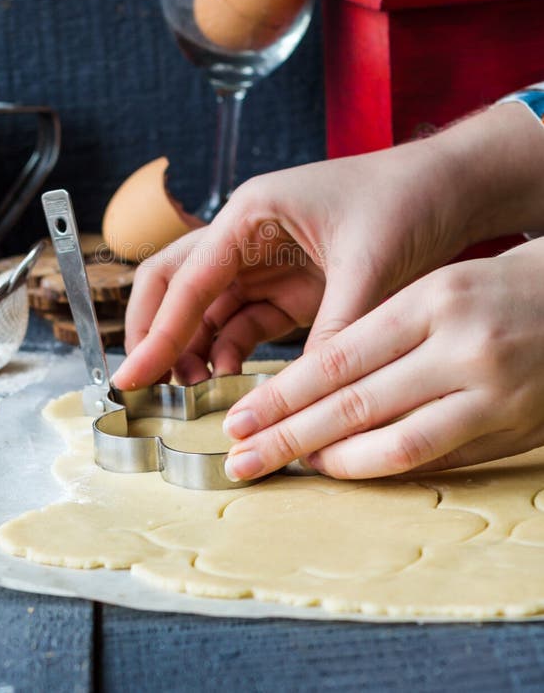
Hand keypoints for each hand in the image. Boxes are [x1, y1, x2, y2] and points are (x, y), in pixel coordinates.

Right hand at [113, 128, 477, 389]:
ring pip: (207, 309)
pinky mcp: (289, 285)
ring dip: (194, 347)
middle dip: (157, 333)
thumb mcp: (367, 267)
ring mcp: (266, 261)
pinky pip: (245, 321)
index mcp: (251, 213)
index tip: (130, 376)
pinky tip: (229, 374)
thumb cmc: (405, 202)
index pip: (186, 278)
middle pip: (177, 285)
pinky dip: (231, 349)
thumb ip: (331, 332)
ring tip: (195, 387)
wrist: (449, 189)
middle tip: (147, 383)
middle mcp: (247, 235)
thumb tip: (301, 400)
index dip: (155, 332)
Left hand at [223, 238, 543, 480]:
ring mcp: (493, 396)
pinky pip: (440, 460)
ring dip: (337, 463)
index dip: (283, 396)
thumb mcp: (436, 286)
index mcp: (433, 302)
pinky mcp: (514, 430)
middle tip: (243, 459)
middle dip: (290, 437)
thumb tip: (310, 383)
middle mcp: (462, 350)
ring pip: (397, 444)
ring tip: (294, 467)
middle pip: (356, 406)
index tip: (242, 418)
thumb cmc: (498, 285)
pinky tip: (352, 471)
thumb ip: (380, 330)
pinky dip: (388, 468)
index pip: (340, 359)